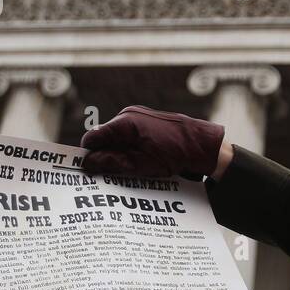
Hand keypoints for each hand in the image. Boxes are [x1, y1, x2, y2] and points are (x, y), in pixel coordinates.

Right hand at [80, 106, 225, 179]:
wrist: (202, 146)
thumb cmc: (175, 154)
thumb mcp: (141, 164)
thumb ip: (112, 162)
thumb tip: (87, 163)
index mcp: (125, 123)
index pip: (93, 137)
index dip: (88, 154)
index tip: (87, 170)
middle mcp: (128, 115)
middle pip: (103, 137)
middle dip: (103, 155)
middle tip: (106, 174)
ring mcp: (137, 116)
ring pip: (115, 137)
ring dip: (116, 152)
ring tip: (126, 169)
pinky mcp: (145, 121)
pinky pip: (127, 135)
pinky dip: (127, 147)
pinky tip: (136, 161)